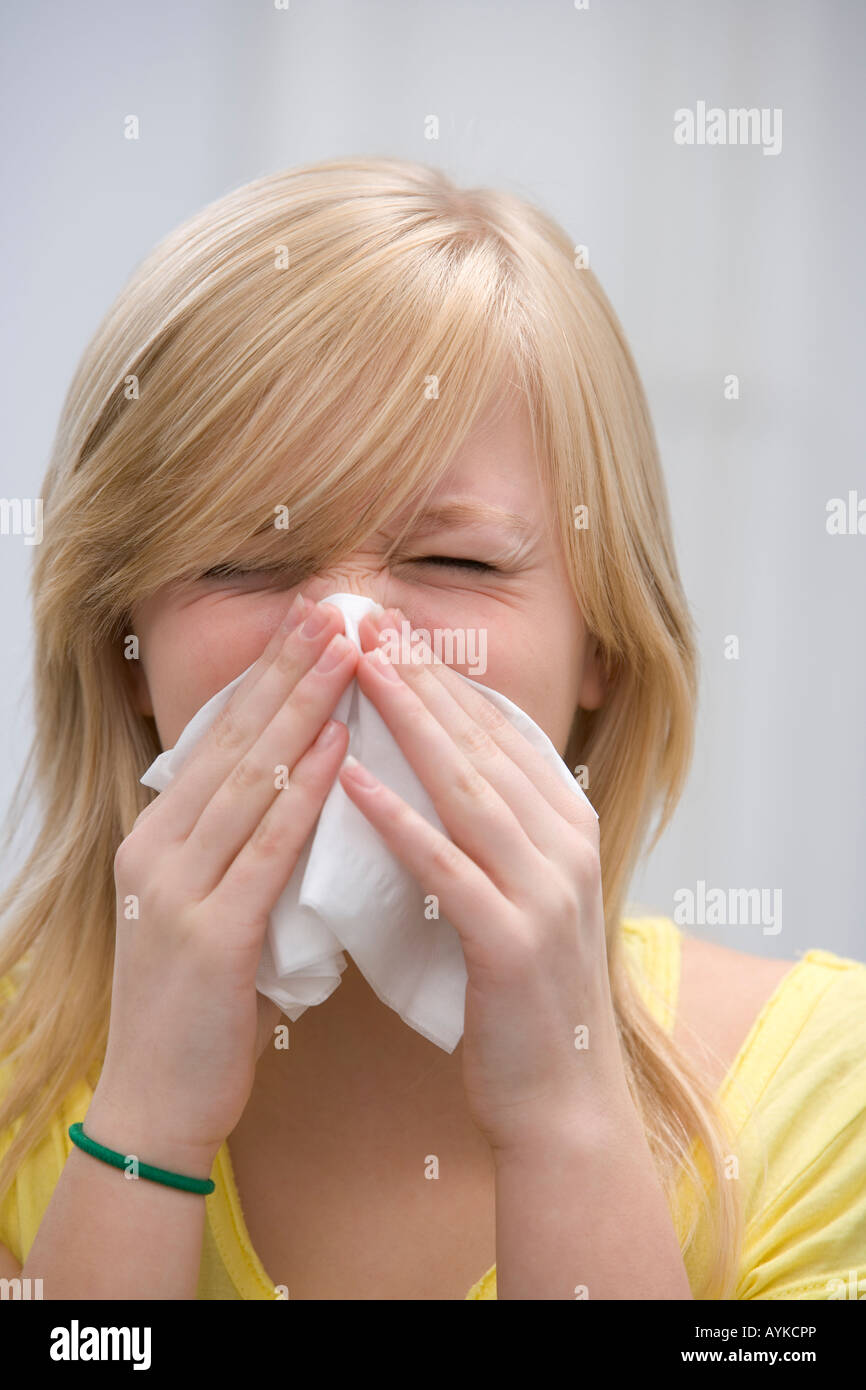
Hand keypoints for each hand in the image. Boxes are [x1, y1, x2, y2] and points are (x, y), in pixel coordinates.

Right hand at [95, 596, 357, 1168]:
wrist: (156, 1104)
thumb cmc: (199, 1008)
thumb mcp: (207, 908)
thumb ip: (237, 848)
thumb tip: (296, 786)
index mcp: (158, 838)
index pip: (220, 738)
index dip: (269, 675)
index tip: (312, 620)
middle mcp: (157, 849)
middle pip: (233, 740)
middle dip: (288, 666)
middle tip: (334, 604)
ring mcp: (173, 889)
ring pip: (248, 778)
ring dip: (302, 706)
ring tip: (347, 647)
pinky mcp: (206, 936)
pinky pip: (264, 848)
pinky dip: (303, 791)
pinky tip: (336, 744)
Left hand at [338, 607, 633, 1159]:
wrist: (561, 1097)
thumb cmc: (522, 992)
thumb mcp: (518, 889)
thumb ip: (492, 826)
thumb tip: (438, 759)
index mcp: (566, 824)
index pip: (497, 729)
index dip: (442, 673)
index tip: (390, 624)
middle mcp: (565, 844)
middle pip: (482, 741)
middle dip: (422, 673)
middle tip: (366, 615)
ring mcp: (546, 892)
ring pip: (468, 787)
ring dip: (410, 721)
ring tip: (358, 666)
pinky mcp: (513, 943)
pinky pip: (447, 867)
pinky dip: (399, 819)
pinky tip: (353, 778)